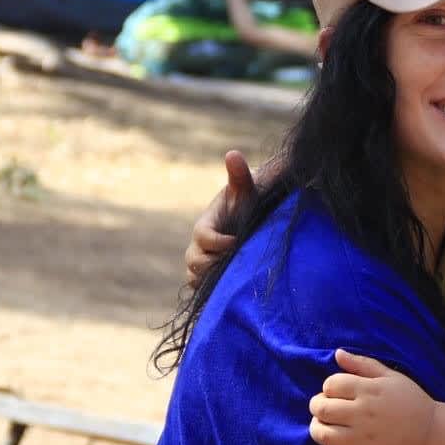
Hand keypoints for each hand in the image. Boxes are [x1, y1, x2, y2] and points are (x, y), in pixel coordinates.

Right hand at [184, 150, 255, 287]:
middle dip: (213, 263)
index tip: (238, 241)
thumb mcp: (245, 189)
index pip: (202, 237)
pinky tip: (230, 288)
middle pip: (194, 261)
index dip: (218, 242)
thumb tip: (233, 153)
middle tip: (237, 262)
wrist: (250, 221)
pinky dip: (210, 291)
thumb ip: (239, 174)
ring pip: (194, 277)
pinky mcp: (208, 275)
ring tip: (233, 276)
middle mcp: (198, 246)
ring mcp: (202, 261)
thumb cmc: (248, 203)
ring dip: (210, 279)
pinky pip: (200, 288)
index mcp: (205, 225)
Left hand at [309, 350, 435, 444]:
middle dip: (316, 406)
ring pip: (322, 435)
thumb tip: (338, 353)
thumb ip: (362, 364)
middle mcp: (364, 415)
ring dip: (318, 428)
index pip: (330, 385)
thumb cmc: (410, 401)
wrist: (431, 435)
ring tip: (325, 425)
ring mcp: (364, 440)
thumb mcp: (391, 376)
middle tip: (323, 407)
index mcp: (370, 391)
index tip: (335, 392)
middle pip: (321, 409)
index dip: (328, 387)